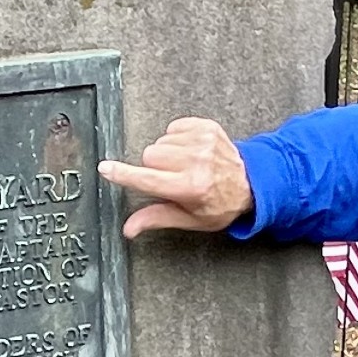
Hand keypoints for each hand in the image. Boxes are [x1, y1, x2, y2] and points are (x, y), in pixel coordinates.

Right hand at [98, 118, 253, 238]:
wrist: (251, 183)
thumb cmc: (220, 204)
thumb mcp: (191, 219)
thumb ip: (156, 218)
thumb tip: (128, 229)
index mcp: (190, 187)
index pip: (147, 179)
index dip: (123, 175)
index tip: (105, 169)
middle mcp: (196, 162)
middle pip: (149, 155)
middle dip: (154, 167)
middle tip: (173, 177)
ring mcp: (203, 142)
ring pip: (160, 142)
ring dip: (167, 153)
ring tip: (186, 165)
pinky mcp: (207, 127)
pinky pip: (173, 128)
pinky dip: (177, 139)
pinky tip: (192, 151)